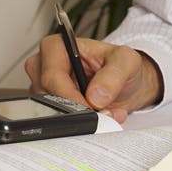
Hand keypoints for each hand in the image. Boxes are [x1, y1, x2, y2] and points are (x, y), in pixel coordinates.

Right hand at [25, 35, 163, 123]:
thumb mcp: (127, 62)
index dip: (69, 95)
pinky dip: (79, 123)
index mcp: (58, 46)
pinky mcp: (48, 106)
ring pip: (50, 111)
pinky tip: (96, 117)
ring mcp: (43, 87)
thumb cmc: (122, 66)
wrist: (128, 84)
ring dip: (80, 118)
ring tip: (103, 111)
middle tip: (100, 112)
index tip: (89, 107)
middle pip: (46, 96)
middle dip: (76, 109)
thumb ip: (114, 75)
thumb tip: (95, 96)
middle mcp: (45, 66)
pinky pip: (56, 121)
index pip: (51, 75)